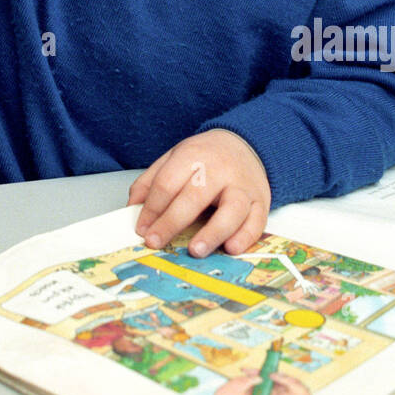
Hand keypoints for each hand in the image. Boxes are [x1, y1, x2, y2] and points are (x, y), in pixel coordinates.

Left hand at [128, 129, 270, 257]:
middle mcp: (220, 170)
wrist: (245, 144)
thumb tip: (133, 208)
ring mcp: (243, 186)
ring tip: (195, 250)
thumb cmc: (206, 157)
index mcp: (194, 156)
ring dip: (213, 232)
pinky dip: (245, 237)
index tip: (141, 230)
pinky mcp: (261, 201)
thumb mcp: (175, 157)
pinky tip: (231, 248)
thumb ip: (152, 180)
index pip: (168, 182)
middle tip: (155, 242)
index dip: (152, 208)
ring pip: (231, 210)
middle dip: (172, 221)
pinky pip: (257, 221)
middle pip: (195, 196)